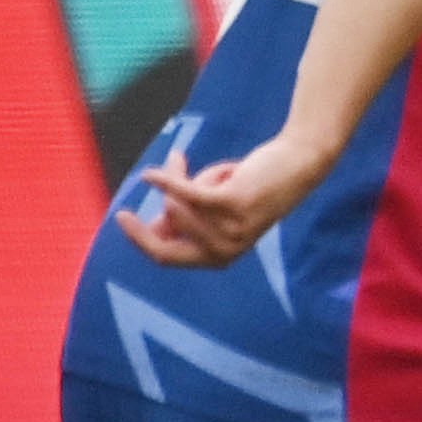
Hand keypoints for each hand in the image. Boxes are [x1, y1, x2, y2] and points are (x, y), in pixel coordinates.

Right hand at [115, 130, 335, 268]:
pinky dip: (165, 180)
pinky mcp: (231, 204)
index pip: (166, 257)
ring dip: (193, 179)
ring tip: (224, 173)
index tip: (124, 219)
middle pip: (164, 237)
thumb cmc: (255, 185)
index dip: (141, 240)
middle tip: (132, 205)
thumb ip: (188, 219)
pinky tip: (150, 175)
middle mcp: (225, 250)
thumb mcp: (218, 209)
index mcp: (220, 256)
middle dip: (143, 226)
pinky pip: (184, 192)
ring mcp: (229, 229)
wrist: (297, 164)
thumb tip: (155, 227)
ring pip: (176, 203)